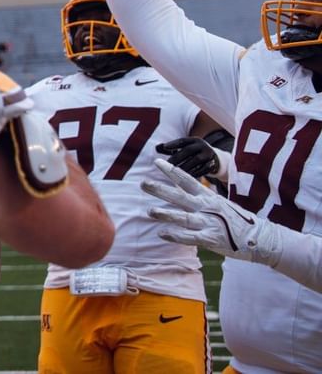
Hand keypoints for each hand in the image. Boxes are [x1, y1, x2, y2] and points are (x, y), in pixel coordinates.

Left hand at [142, 158, 284, 264]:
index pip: (187, 180)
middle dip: (161, 189)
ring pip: (183, 217)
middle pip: (180, 196)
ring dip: (165, 214)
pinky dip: (176, 235)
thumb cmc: (236, 219)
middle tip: (143, 183)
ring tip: (149, 211)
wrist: (260, 238)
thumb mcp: (218, 202)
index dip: (171, 171)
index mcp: (208, 197)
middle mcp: (206, 208)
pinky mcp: (211, 239)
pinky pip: (190, 237)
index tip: (156, 162)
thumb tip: (179, 185)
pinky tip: (162, 233)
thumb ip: (199, 196)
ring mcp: (209, 223)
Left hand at [155, 137, 219, 178]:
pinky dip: (195, 172)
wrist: (213, 160)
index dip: (174, 144)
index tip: (165, 147)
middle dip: (177, 157)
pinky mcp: (213, 164)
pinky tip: (187, 176)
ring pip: (196, 159)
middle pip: (188, 150)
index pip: (183, 141)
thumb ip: (170, 148)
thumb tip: (157, 148)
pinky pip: (204, 169)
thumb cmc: (192, 154)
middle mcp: (203, 146)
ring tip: (175, 171)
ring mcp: (209, 155)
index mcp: (194, 140)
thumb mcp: (184, 149)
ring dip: (185, 166)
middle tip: (167, 164)